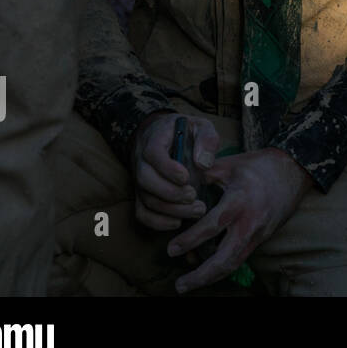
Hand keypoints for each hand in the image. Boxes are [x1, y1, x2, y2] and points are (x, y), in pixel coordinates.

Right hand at [129, 112, 220, 231]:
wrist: (164, 135)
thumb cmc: (185, 131)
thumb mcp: (201, 125)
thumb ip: (206, 139)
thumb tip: (204, 164)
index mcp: (155, 139)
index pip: (153, 153)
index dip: (167, 168)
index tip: (186, 177)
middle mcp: (142, 160)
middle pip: (145, 180)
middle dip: (170, 193)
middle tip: (194, 196)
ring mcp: (139, 179)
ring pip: (146, 199)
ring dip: (171, 210)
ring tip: (197, 210)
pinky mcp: (142, 194)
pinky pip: (142, 213)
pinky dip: (157, 222)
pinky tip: (178, 222)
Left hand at [167, 148, 311, 293]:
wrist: (294, 171)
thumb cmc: (260, 165)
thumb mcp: (229, 164)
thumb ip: (202, 175)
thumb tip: (178, 186)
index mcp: (240, 201)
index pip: (212, 226)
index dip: (190, 240)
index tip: (171, 250)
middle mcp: (250, 222)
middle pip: (225, 259)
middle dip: (201, 276)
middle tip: (179, 285)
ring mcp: (258, 233)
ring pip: (234, 264)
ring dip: (211, 277)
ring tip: (188, 284)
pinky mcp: (262, 237)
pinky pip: (240, 257)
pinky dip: (222, 267)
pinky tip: (206, 270)